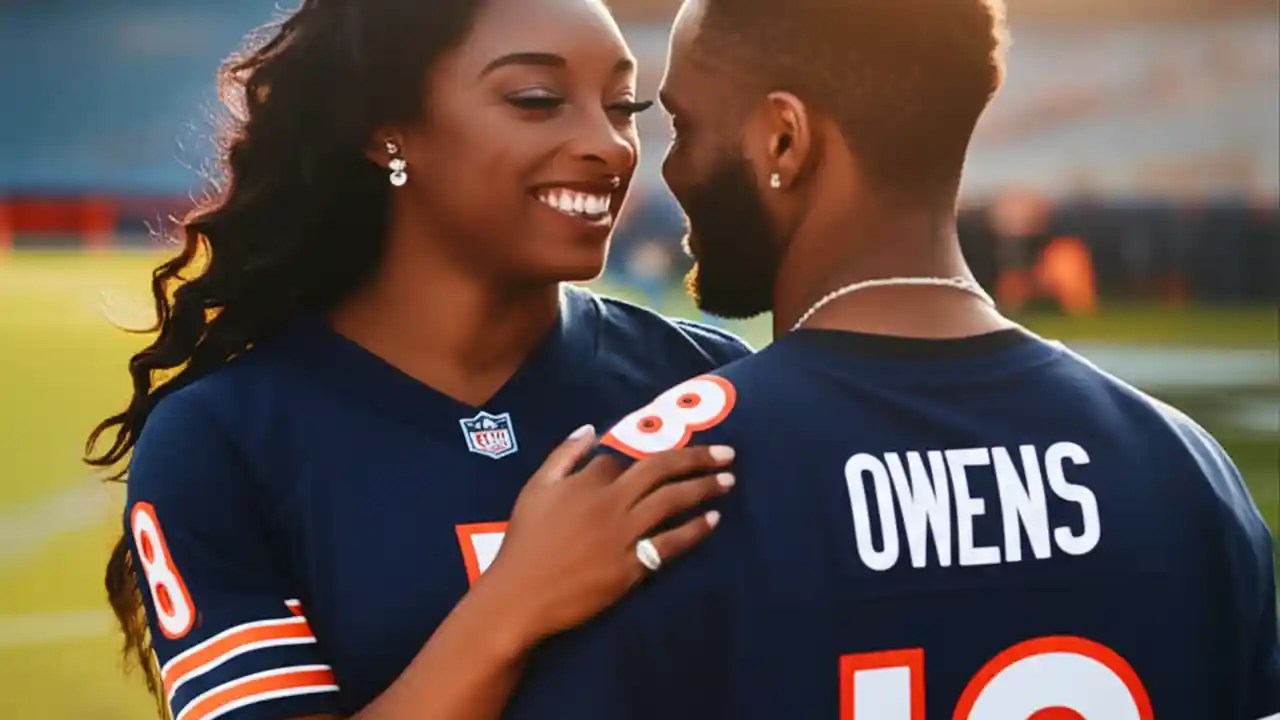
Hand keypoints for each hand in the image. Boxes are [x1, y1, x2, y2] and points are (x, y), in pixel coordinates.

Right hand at [478, 425, 734, 644]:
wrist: (521, 594)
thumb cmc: (525, 541)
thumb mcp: (535, 488)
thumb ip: (563, 455)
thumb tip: (590, 429)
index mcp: (588, 480)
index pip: (624, 458)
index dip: (639, 456)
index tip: (656, 463)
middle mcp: (612, 501)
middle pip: (661, 469)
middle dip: (698, 458)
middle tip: (728, 453)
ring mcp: (624, 534)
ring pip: (673, 501)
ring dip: (704, 487)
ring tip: (728, 480)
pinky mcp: (632, 565)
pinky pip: (670, 543)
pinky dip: (694, 530)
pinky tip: (713, 520)